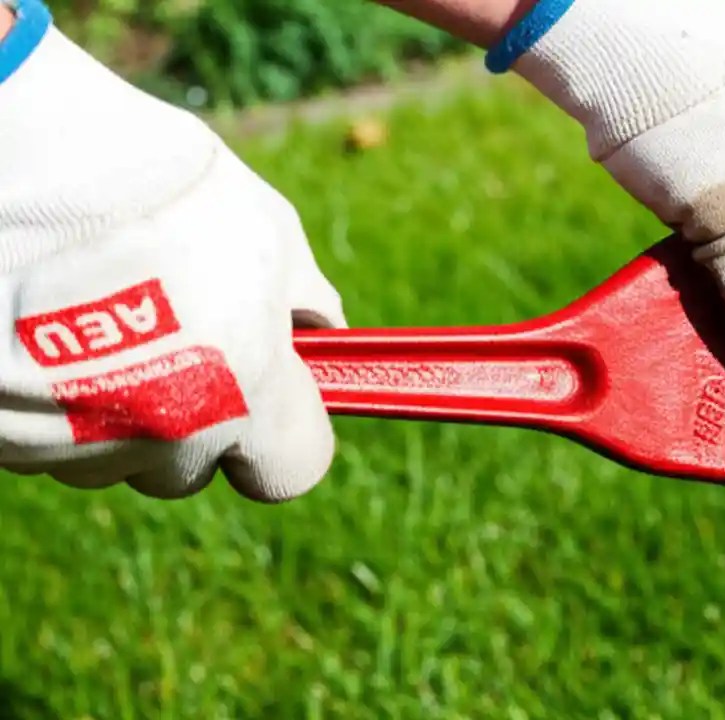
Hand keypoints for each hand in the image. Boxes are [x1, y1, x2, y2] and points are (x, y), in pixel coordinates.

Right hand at [0, 18, 344, 500]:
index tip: (274, 397)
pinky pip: (44, 436)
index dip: (284, 434)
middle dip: (190, 415)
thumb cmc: (156, 190)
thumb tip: (321, 330)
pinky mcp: (4, 437)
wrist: (16, 162)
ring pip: (110, 453)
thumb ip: (303, 298)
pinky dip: (50, 397)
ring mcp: (75, 444)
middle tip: (171, 335)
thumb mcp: (264, 228)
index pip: (291, 470)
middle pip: (191, 466)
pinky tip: (44, 326)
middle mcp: (165, 438)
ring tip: (97, 317)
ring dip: (116, 408)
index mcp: (248, 397)